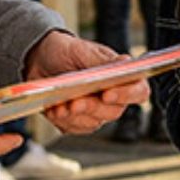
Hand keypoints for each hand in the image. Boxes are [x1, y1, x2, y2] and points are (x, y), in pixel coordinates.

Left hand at [24, 30, 147, 133]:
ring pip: (93, 123)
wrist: (41, 60)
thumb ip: (104, 61)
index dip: (127, 95)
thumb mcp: (83, 50)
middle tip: (75, 102)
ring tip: (60, 105)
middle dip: (92, 107)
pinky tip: (54, 109)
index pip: (138, 91)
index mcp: (121, 76)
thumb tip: (126, 63)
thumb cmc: (66, 51)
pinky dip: (62, 120)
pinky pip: (74, 128)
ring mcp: (96, 111)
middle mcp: (113, 97)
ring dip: (74, 116)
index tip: (107, 94)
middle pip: (114, 111)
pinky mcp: (78, 121)